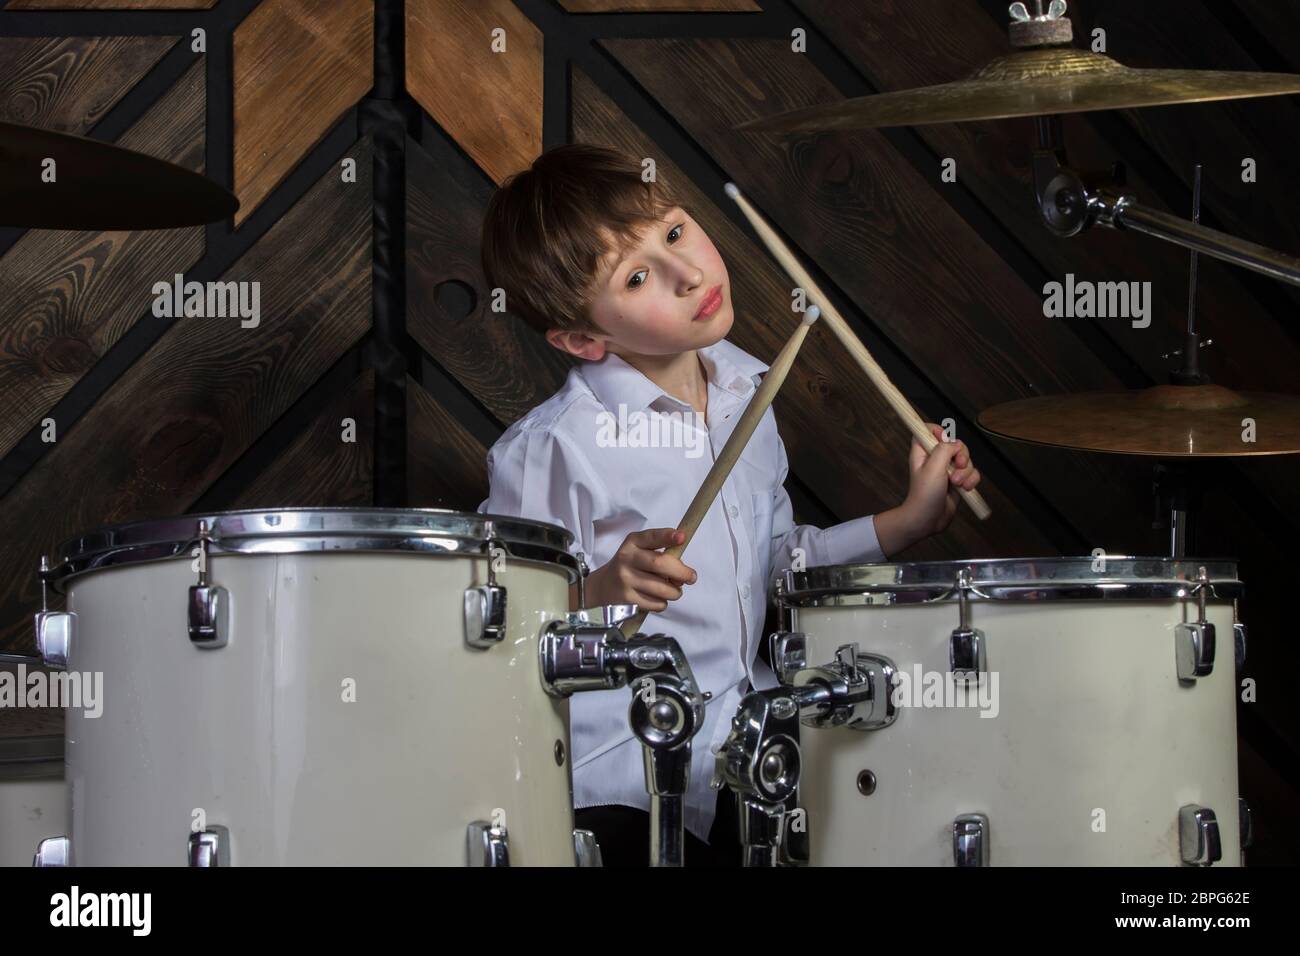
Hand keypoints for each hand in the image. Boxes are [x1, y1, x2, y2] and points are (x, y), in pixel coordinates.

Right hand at [582, 528, 696, 611]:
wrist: (603, 587)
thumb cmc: (631, 566)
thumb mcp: (640, 552)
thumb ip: (662, 555)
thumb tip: (685, 573)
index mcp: (633, 543)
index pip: (651, 537)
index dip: (667, 537)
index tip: (682, 537)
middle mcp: (627, 559)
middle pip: (660, 564)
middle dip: (682, 573)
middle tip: (691, 577)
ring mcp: (625, 580)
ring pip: (662, 588)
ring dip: (675, 592)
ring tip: (672, 590)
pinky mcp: (627, 599)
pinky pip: (656, 603)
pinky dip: (662, 603)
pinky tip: (655, 598)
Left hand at [900, 422, 980, 537]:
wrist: (928, 520)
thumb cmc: (924, 495)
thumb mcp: (933, 467)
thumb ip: (944, 449)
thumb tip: (955, 443)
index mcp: (923, 452)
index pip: (927, 430)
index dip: (937, 430)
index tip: (945, 437)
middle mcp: (935, 459)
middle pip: (955, 444)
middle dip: (961, 455)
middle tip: (956, 466)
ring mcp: (947, 470)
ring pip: (966, 460)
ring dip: (966, 472)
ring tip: (956, 484)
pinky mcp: (958, 481)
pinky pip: (972, 473)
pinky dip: (972, 480)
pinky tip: (965, 489)